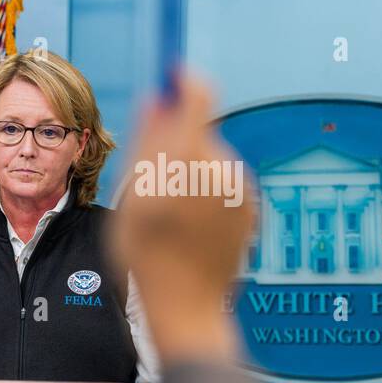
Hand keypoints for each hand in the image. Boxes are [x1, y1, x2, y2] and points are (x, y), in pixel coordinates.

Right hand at [110, 72, 255, 364]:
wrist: (185, 304)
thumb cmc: (147, 255)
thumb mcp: (130, 198)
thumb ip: (146, 143)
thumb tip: (157, 100)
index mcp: (187, 159)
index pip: (197, 96)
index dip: (184, 82)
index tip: (172, 77)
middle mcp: (220, 167)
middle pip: (199, 132)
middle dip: (176, 144)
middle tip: (151, 186)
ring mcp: (240, 188)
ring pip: (211, 159)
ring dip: (191, 173)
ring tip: (170, 216)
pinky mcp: (251, 207)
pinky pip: (224, 184)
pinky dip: (207, 195)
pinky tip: (189, 226)